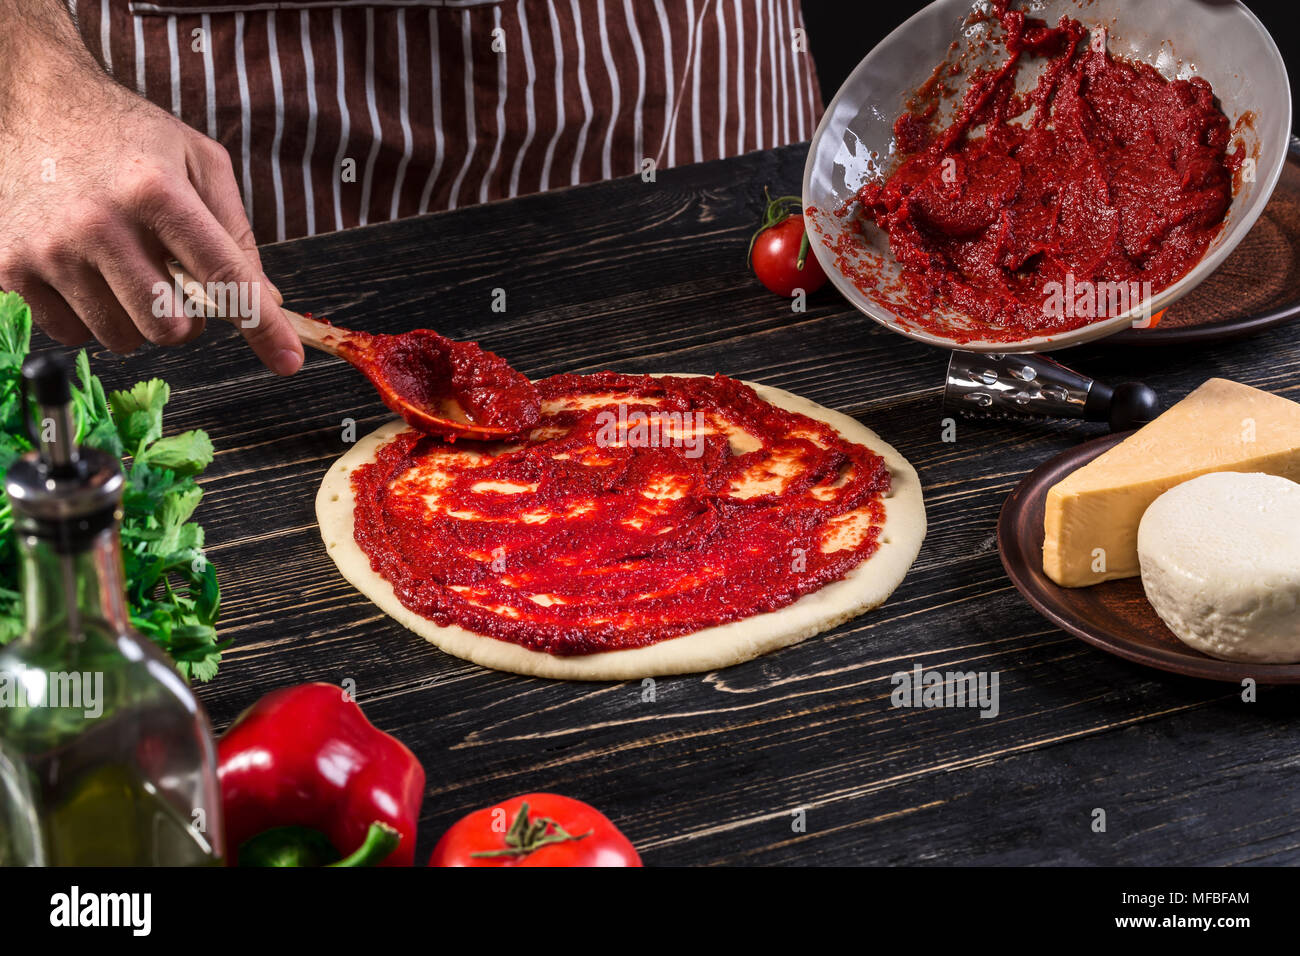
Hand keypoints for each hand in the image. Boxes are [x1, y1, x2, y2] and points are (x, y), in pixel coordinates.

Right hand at [0, 58, 302, 374]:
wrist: (31, 103)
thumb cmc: (124, 135)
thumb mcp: (197, 161)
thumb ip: (236, 231)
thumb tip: (268, 298)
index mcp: (155, 191)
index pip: (224, 277)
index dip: (262, 326)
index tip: (288, 360)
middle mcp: (100, 223)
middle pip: (170, 327)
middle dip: (185, 319)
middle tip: (173, 284)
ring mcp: (51, 250)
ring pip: (123, 338)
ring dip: (137, 318)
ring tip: (127, 271)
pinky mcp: (11, 269)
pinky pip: (71, 334)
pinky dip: (90, 317)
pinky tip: (87, 274)